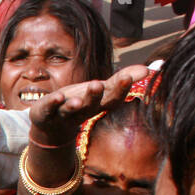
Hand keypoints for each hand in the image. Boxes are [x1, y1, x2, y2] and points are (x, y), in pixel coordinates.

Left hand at [27, 64, 150, 147]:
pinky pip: (49, 109)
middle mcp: (82, 111)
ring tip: (76, 100)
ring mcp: (63, 113)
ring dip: (74, 105)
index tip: (127, 78)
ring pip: (70, 110)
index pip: (111, 99)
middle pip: (90, 106)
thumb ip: (121, 80)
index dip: (119, 90)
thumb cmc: (81, 102)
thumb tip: (148, 70)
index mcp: (98, 105)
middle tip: (97, 85)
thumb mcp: (102, 90)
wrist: (50, 124)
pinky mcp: (45, 113)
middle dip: (94, 96)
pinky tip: (57, 96)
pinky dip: (53, 103)